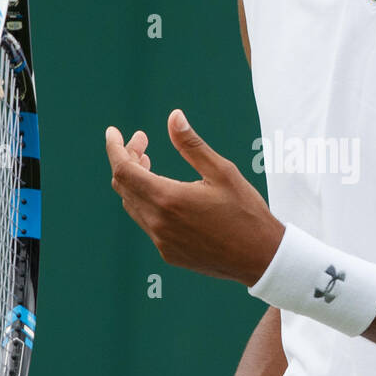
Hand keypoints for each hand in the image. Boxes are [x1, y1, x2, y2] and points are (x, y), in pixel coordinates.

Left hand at [105, 109, 284, 285]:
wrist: (261, 258)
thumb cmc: (246, 212)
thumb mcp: (222, 172)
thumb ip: (192, 145)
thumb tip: (173, 117)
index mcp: (169, 199)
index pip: (123, 170)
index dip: (114, 148)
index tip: (114, 132)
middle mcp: (159, 222)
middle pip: (124, 186)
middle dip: (127, 159)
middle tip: (142, 142)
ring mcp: (162, 241)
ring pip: (132, 205)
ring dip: (135, 182)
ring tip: (149, 163)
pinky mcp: (169, 253)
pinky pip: (146, 223)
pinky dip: (146, 202)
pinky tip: (165, 194)